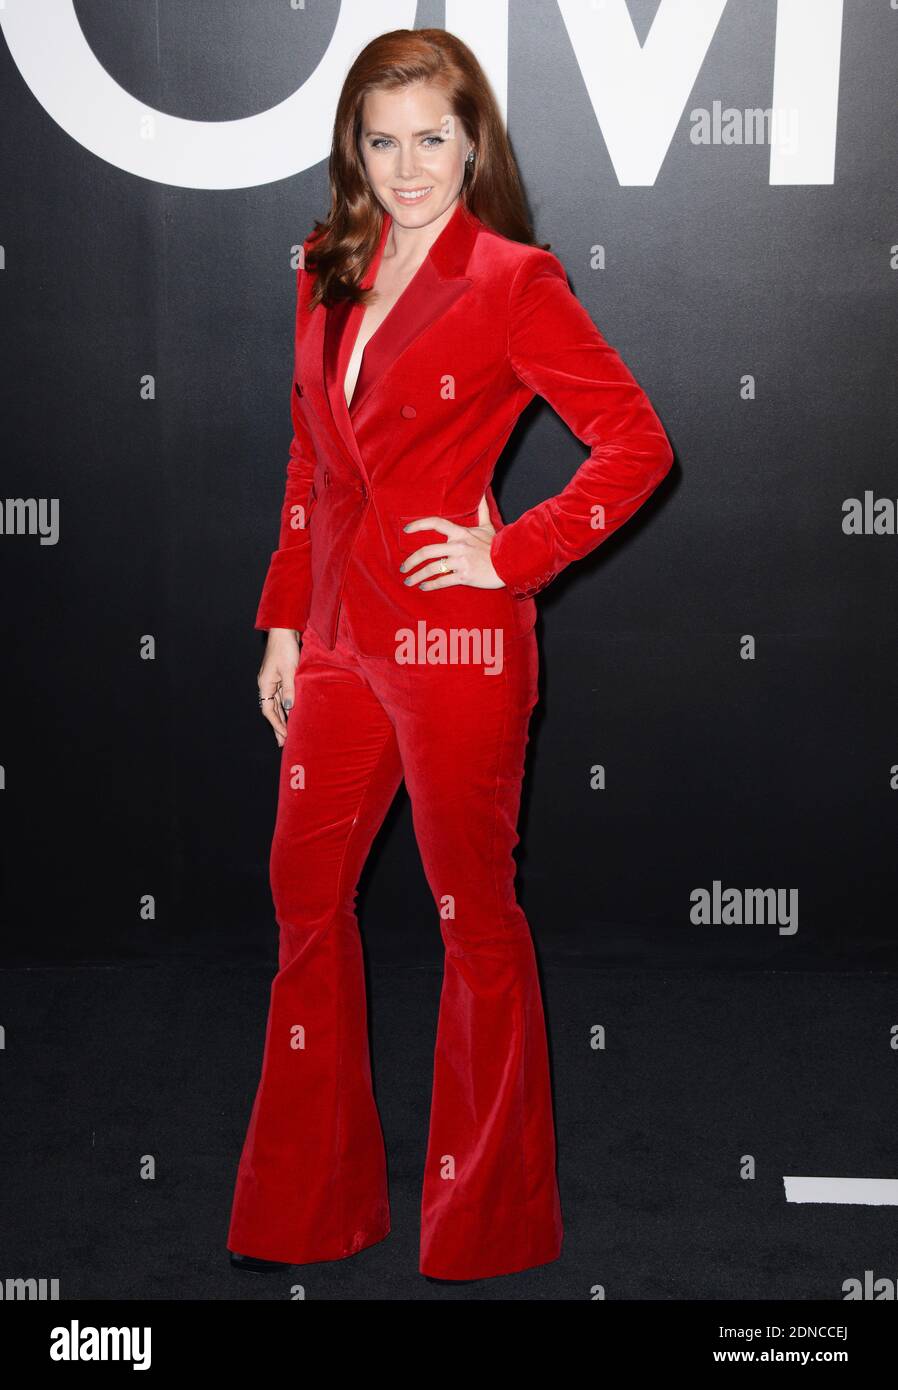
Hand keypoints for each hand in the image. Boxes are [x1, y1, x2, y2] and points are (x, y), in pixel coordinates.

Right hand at [258, 627, 299, 746]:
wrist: (285, 631)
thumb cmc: (285, 648)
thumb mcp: (289, 670)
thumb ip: (289, 689)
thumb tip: (289, 708)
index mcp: (265, 684)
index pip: (268, 710)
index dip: (276, 724)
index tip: (284, 736)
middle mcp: (267, 685)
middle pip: (271, 710)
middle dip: (277, 726)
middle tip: (283, 742)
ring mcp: (274, 681)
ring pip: (277, 704)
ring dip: (282, 718)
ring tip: (287, 733)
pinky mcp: (281, 677)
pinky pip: (282, 696)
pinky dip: (286, 707)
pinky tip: (291, 714)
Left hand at [400, 495, 504, 591]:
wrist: (510, 562)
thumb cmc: (497, 545)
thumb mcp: (488, 526)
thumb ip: (482, 510)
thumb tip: (482, 493)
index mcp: (460, 533)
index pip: (435, 523)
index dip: (418, 525)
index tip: (406, 530)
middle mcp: (457, 546)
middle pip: (427, 551)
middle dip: (411, 561)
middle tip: (403, 567)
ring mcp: (460, 561)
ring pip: (432, 568)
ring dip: (417, 576)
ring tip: (409, 581)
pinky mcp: (464, 576)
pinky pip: (442, 581)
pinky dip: (431, 585)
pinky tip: (423, 587)